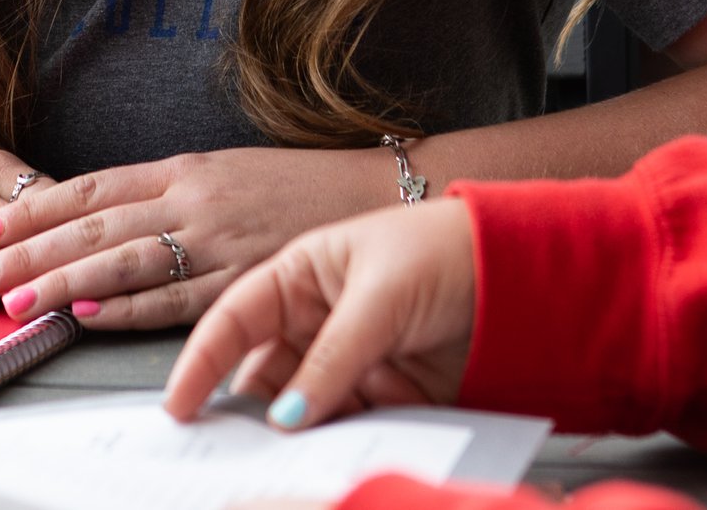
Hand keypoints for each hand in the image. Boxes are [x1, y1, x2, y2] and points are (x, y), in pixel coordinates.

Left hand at [0, 146, 384, 328]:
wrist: (377, 193)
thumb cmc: (296, 186)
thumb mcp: (225, 171)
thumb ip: (168, 191)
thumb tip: (103, 215)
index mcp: (185, 168)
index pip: (92, 187)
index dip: (36, 207)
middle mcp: (194, 199)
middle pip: (95, 226)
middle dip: (30, 251)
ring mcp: (219, 240)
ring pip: (123, 262)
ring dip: (62, 282)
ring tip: (16, 300)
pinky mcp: (245, 278)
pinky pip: (174, 299)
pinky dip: (126, 308)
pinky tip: (87, 314)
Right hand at [164, 198, 477, 428]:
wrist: (526, 275)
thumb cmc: (445, 252)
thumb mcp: (380, 296)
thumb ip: (332, 358)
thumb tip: (288, 417)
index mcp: (301, 275)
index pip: (236, 319)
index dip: (202, 360)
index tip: (180, 405)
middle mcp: (317, 320)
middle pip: (266, 375)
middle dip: (253, 412)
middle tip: (240, 450)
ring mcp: (350, 360)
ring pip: (307, 409)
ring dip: (304, 432)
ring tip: (302, 454)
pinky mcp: (384, 395)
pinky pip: (351, 426)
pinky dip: (346, 442)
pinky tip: (351, 448)